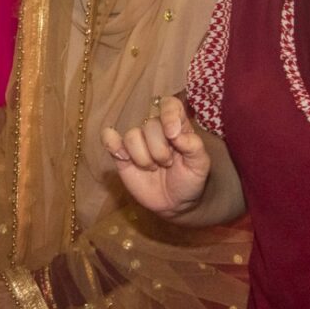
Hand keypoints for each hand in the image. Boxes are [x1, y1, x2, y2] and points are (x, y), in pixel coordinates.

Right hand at [101, 96, 211, 220]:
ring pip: (132, 136)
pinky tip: (122, 157)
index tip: (172, 135)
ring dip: (143, 157)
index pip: (169, 105)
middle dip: (159, 150)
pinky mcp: (121, 154)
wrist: (173, 203)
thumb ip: (193, 146)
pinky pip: (109, 138)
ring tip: (152, 168)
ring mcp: (137, 142)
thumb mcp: (200, 165)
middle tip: (167, 164)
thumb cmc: (189, 180)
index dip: (168, 115)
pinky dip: (111, 142)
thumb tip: (176, 133)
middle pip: (150, 125)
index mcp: (177, 125)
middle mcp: (156, 129)